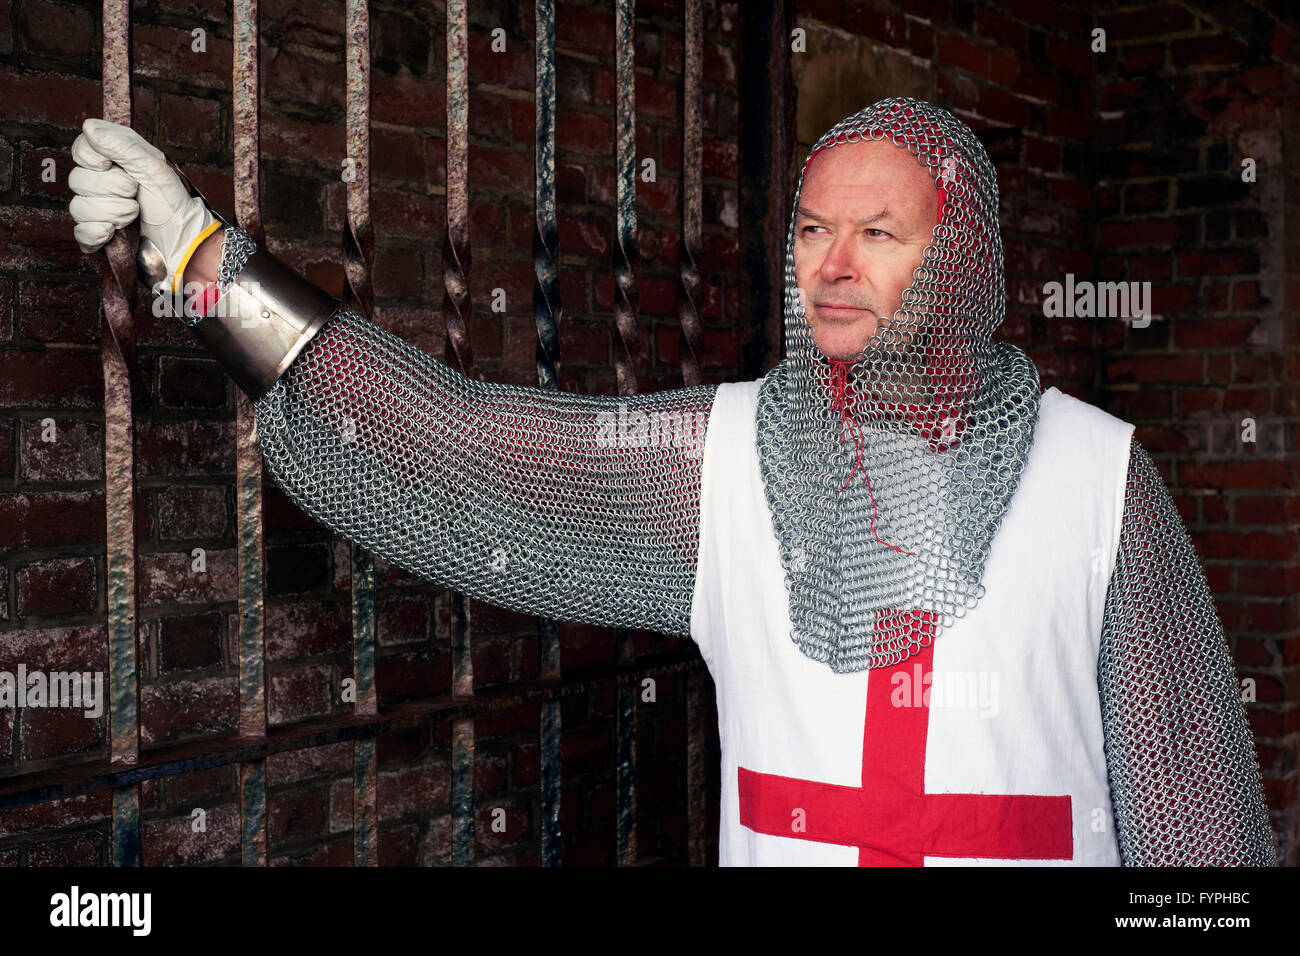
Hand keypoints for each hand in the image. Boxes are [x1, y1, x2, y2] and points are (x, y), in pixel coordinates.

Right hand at [68, 118, 218, 291]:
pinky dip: (97, 233)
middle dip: (112, 188)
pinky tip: (114, 232)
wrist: (184, 238)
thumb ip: (123, 146)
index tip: (111, 164)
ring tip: (135, 214)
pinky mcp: (97, 236)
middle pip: (77, 180)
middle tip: (135, 192)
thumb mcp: (154, 167)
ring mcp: (96, 211)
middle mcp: (99, 184)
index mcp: (111, 162)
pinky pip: (81, 233)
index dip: (92, 158)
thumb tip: (89, 126)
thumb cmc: (172, 200)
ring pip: (79, 208)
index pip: (80, 150)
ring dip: (112, 212)